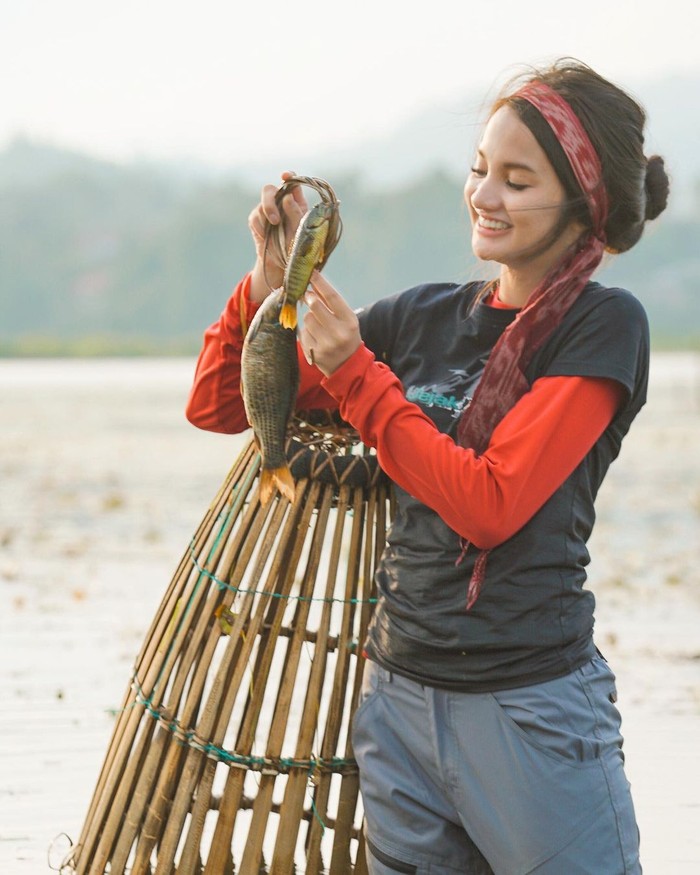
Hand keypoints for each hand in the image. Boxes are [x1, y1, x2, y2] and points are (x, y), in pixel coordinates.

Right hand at [249, 171, 308, 302]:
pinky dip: (260, 227)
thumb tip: (287, 197)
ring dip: (267, 215)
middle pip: (270, 189)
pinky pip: (254, 218)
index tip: (285, 176)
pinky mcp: (256, 221)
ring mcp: (266, 211)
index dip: (289, 176)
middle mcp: (280, 203)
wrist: (282, 266)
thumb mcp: (302, 231)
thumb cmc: (298, 247)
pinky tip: (265, 236)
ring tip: (274, 227)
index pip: (292, 182)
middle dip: (270, 200)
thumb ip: (296, 213)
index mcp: (296, 202)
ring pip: (262, 204)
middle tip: (275, 218)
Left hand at [300, 272, 360, 375]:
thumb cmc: (345, 336)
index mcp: (350, 321)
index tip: (311, 273)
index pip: (332, 297)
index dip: (320, 283)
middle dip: (310, 298)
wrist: (346, 366)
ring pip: (307, 319)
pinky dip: (307, 332)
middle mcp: (339, 333)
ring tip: (318, 325)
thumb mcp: (345, 319)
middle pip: (315, 306)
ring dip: (310, 318)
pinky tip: (316, 338)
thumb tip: (313, 284)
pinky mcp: (314, 353)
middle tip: (308, 295)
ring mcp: (326, 344)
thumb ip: (330, 303)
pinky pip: (303, 333)